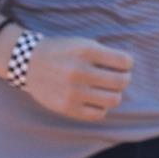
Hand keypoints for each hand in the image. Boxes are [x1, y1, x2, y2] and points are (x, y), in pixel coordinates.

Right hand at [9, 33, 131, 121]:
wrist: (28, 63)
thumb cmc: (62, 52)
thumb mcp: (82, 43)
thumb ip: (105, 54)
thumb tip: (129, 69)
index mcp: (85, 51)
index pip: (124, 61)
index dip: (128, 63)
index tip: (123, 65)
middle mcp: (79, 71)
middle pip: (121, 82)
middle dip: (124, 79)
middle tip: (118, 78)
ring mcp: (72, 91)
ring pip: (114, 100)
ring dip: (115, 95)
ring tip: (107, 90)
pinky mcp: (67, 107)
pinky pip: (98, 114)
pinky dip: (102, 108)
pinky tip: (95, 100)